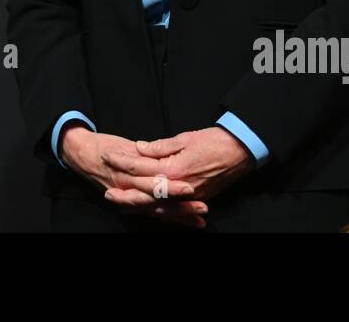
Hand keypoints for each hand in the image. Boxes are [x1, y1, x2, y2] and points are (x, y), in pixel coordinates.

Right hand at [60, 123, 207, 227]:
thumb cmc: (102, 145)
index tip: (190, 188)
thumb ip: (146, 152)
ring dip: (178, 215)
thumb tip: (162, 154)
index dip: (171, 187)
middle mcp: (129, 187)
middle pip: (157, 200)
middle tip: (202, 207)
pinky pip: (149, 213)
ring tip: (199, 219)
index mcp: (129, 169)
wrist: (79, 153)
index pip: (153, 180)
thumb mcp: (124, 145)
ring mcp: (128, 196)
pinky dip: (167, 218)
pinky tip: (187, 223)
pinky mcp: (129, 201)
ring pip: (155, 210)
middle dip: (180, 206)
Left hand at [103, 127, 254, 209]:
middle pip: (145, 193)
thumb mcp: (184, 138)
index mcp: (174, 169)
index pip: (141, 167)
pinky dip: (159, 211)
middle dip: (125, 193)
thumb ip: (159, 146)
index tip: (107, 157)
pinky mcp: (197, 198)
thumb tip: (139, 149)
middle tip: (107, 193)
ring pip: (158, 205)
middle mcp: (179, 186)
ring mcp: (188, 196)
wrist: (240, 151)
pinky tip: (148, 211)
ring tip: (122, 205)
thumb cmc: (214, 141)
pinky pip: (174, 209)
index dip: (122, 161)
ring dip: (139, 206)